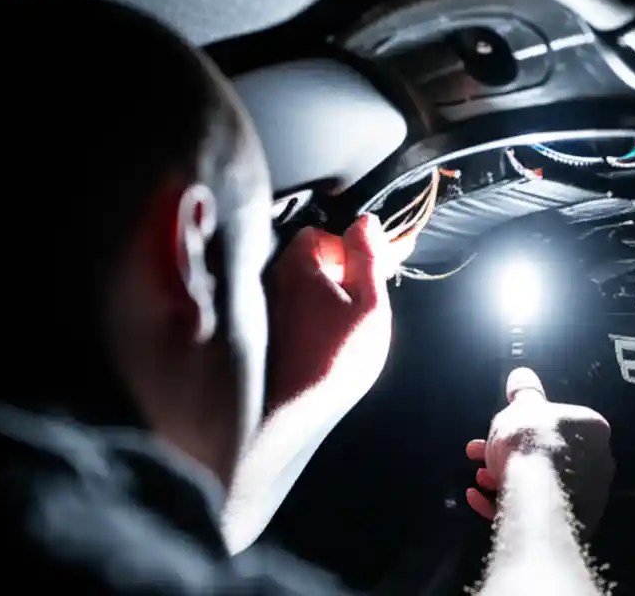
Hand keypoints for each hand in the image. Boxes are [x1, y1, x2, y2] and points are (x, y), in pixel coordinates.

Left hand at [264, 214, 405, 412]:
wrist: (293, 413)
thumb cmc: (338, 357)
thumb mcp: (369, 303)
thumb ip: (368, 257)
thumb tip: (366, 221)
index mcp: (296, 265)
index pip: (319, 235)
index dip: (348, 249)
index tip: (371, 272)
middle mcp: (271, 280)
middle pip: (309, 261)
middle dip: (339, 273)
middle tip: (366, 301)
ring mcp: (264, 308)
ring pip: (301, 288)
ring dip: (326, 297)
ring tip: (349, 328)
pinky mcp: (263, 332)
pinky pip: (292, 311)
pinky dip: (311, 317)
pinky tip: (328, 342)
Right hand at [465, 368, 614, 536]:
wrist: (540, 496)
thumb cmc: (532, 441)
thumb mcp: (522, 406)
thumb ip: (523, 391)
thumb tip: (522, 374)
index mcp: (592, 429)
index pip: (560, 420)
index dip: (523, 423)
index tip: (500, 427)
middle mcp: (598, 461)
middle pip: (546, 453)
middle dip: (510, 452)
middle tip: (482, 452)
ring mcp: (587, 495)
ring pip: (540, 482)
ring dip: (506, 477)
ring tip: (479, 478)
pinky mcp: (571, 522)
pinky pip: (537, 508)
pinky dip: (508, 502)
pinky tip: (479, 498)